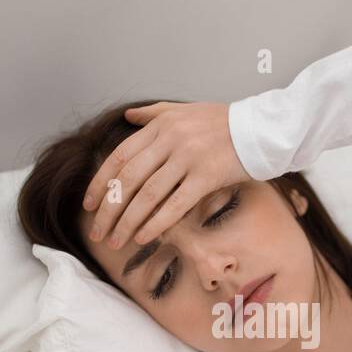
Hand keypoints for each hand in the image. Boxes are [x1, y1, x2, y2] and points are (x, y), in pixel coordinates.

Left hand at [81, 101, 252, 248]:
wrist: (262, 128)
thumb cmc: (224, 122)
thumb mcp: (185, 110)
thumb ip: (154, 113)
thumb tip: (127, 116)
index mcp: (160, 125)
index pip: (120, 157)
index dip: (101, 183)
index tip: (89, 205)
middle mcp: (170, 140)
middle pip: (129, 180)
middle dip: (109, 210)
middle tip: (97, 232)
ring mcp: (188, 157)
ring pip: (147, 195)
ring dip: (127, 222)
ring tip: (116, 241)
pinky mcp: (207, 176)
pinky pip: (174, 205)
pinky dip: (156, 224)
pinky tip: (143, 238)